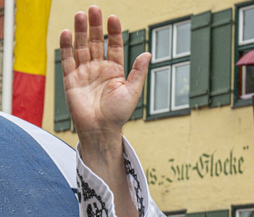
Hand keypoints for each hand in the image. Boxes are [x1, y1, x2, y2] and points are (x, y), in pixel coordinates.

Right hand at [60, 7, 148, 145]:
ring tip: (80, 15)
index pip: (113, 46)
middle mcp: (99, 68)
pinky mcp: (71, 79)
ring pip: (80, 47)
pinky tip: (67, 33)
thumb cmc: (118, 114)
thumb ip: (138, 72)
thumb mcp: (133, 92)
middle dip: (94, 25)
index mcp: (115, 70)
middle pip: (94, 42)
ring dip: (79, 31)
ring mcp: (84, 72)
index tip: (113, 18)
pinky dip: (66, 46)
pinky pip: (68, 59)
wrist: (101, 129)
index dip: (113, 32)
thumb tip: (147, 54)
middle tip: (93, 9)